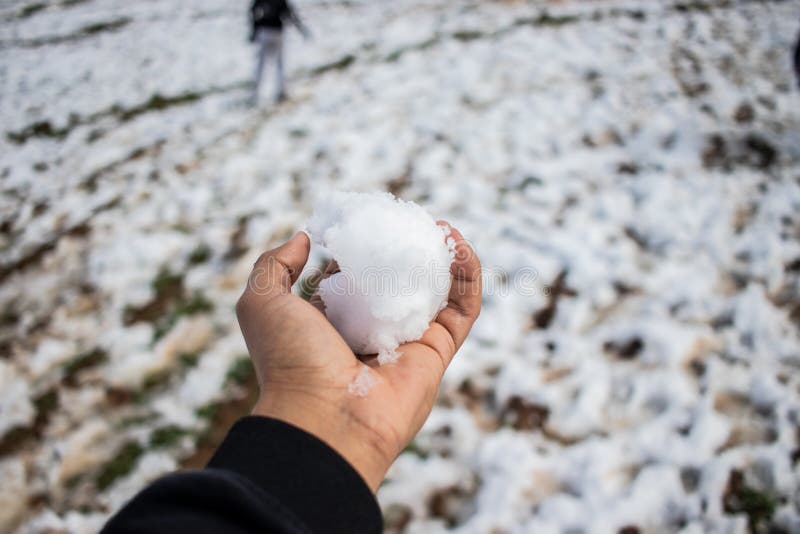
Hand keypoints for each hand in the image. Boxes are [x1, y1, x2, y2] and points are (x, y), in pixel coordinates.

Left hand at [236, 224, 480, 491]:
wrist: (323, 418)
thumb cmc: (290, 359)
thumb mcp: (261, 302)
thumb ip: (274, 265)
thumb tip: (303, 238)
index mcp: (332, 324)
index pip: (355, 278)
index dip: (365, 248)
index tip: (373, 221)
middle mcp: (371, 333)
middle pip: (400, 284)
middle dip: (410, 251)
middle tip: (415, 222)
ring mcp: (408, 344)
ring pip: (436, 293)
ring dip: (445, 258)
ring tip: (442, 229)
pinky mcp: (438, 353)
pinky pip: (462, 311)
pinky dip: (468, 278)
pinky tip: (460, 247)